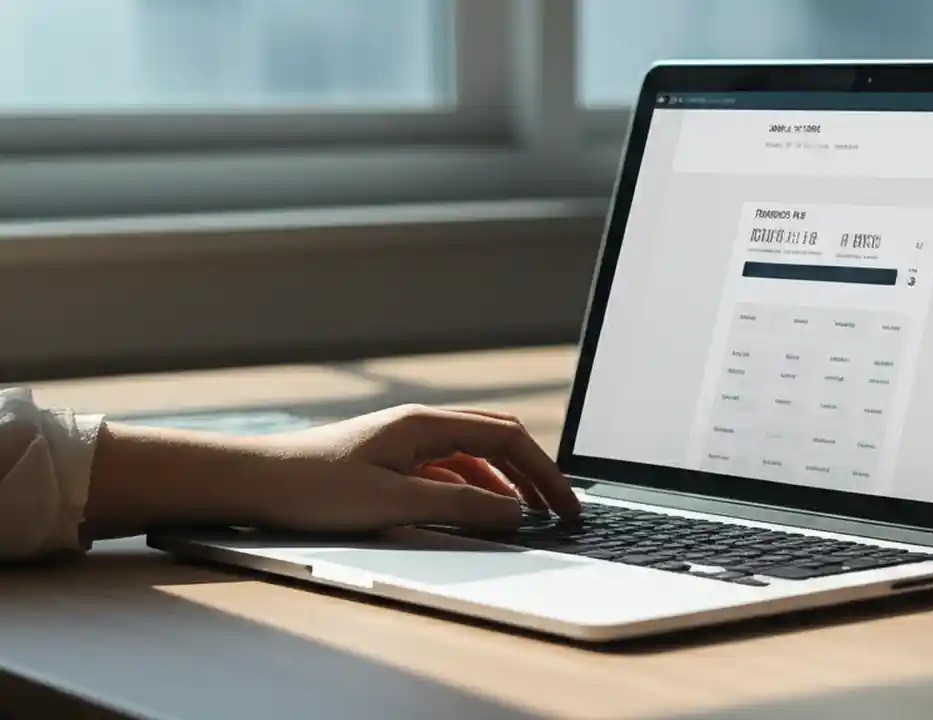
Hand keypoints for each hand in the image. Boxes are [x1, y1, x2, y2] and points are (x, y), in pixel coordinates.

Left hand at [266, 404, 581, 528]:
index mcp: (426, 424)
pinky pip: (450, 471)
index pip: (508, 439)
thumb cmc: (314, 487)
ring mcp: (407, 442)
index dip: (545, 473)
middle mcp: (421, 426)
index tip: (567, 506)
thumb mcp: (394, 502)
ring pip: (475, 457)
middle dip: (535, 476)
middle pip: (498, 442)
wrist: (253, 481)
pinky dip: (475, 491)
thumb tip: (515, 513)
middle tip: (561, 512)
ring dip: (507, 485)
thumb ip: (459, 507)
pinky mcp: (392, 462)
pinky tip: (479, 514)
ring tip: (528, 517)